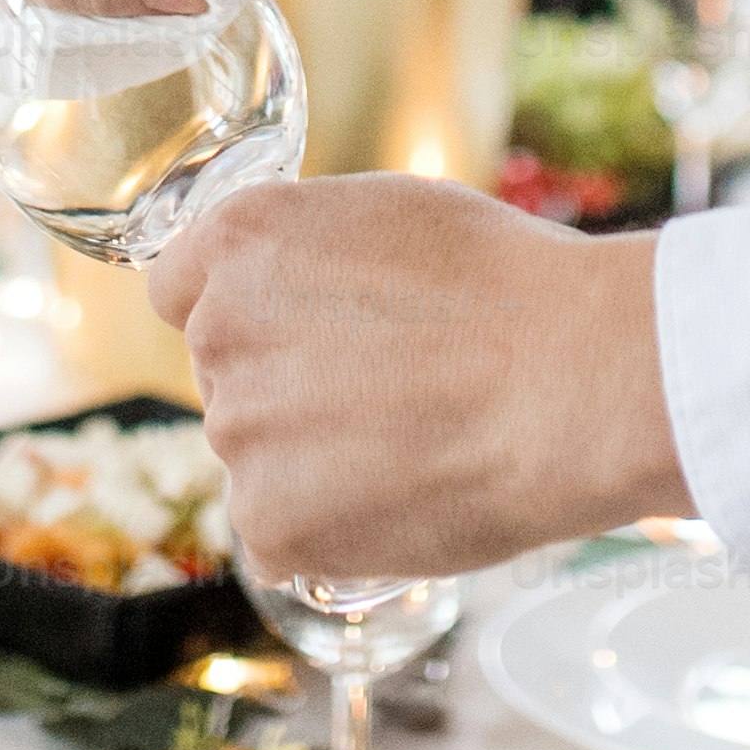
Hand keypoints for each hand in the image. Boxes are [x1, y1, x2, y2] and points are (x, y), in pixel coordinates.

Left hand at [149, 175, 694, 577]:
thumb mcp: (390, 214)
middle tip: (385, 394)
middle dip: (286, 388)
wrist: (571, 383)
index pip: (178, 288)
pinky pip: (280, 535)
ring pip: (257, 458)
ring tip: (411, 448)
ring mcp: (239, 433)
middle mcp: (219, 331)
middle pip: (225, 377)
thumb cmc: (508, 285)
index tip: (292, 335)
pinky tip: (401, 501)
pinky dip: (330, 533)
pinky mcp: (270, 524)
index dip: (242, 313)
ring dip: (310, 463)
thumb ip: (310, 251)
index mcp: (240, 240)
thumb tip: (296, 290)